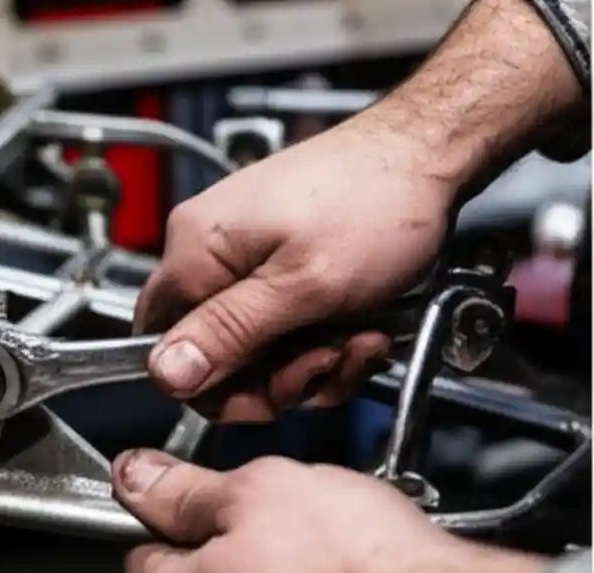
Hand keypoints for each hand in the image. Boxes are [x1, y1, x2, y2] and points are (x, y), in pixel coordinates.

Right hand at [137, 0, 581, 421]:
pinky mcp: (291, 265)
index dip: (217, 387)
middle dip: (284, 376)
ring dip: (322, 360)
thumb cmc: (376, 200)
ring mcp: (254, 260)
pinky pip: (297, 329)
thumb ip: (232, 332)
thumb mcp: (305, 285)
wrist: (429, 158)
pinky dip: (336, 339)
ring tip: (360, 337)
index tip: (269, 393)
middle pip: (222, 359)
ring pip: (268, 352)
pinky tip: (367, 328)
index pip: (166, 350)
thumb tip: (165, 373)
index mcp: (198, 252)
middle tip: (328, 359)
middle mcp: (215, 255)